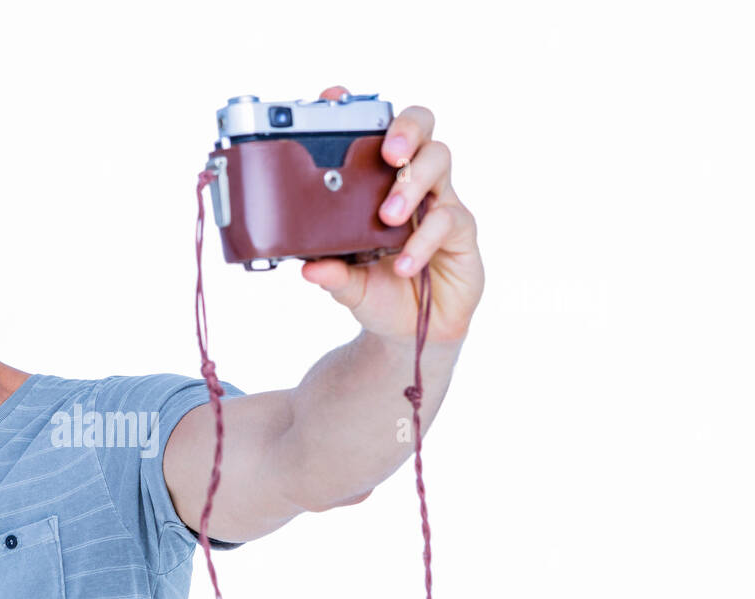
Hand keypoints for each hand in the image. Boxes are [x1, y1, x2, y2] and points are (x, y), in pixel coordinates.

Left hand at [300, 85, 483, 344]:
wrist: (410, 331)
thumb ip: (331, 272)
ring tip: (389, 216)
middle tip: (388, 153)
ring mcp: (440, 202)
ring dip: (412, 184)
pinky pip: (449, 219)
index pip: (375, 134)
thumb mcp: (347, 284)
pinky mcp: (462, 232)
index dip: (360, 109)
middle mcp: (412, 183)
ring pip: (440, 162)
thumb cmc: (379, 292)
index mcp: (379, 183)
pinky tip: (402, 265)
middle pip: (422, 128)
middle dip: (405, 129)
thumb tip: (308, 268)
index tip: (334, 96)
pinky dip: (422, 241)